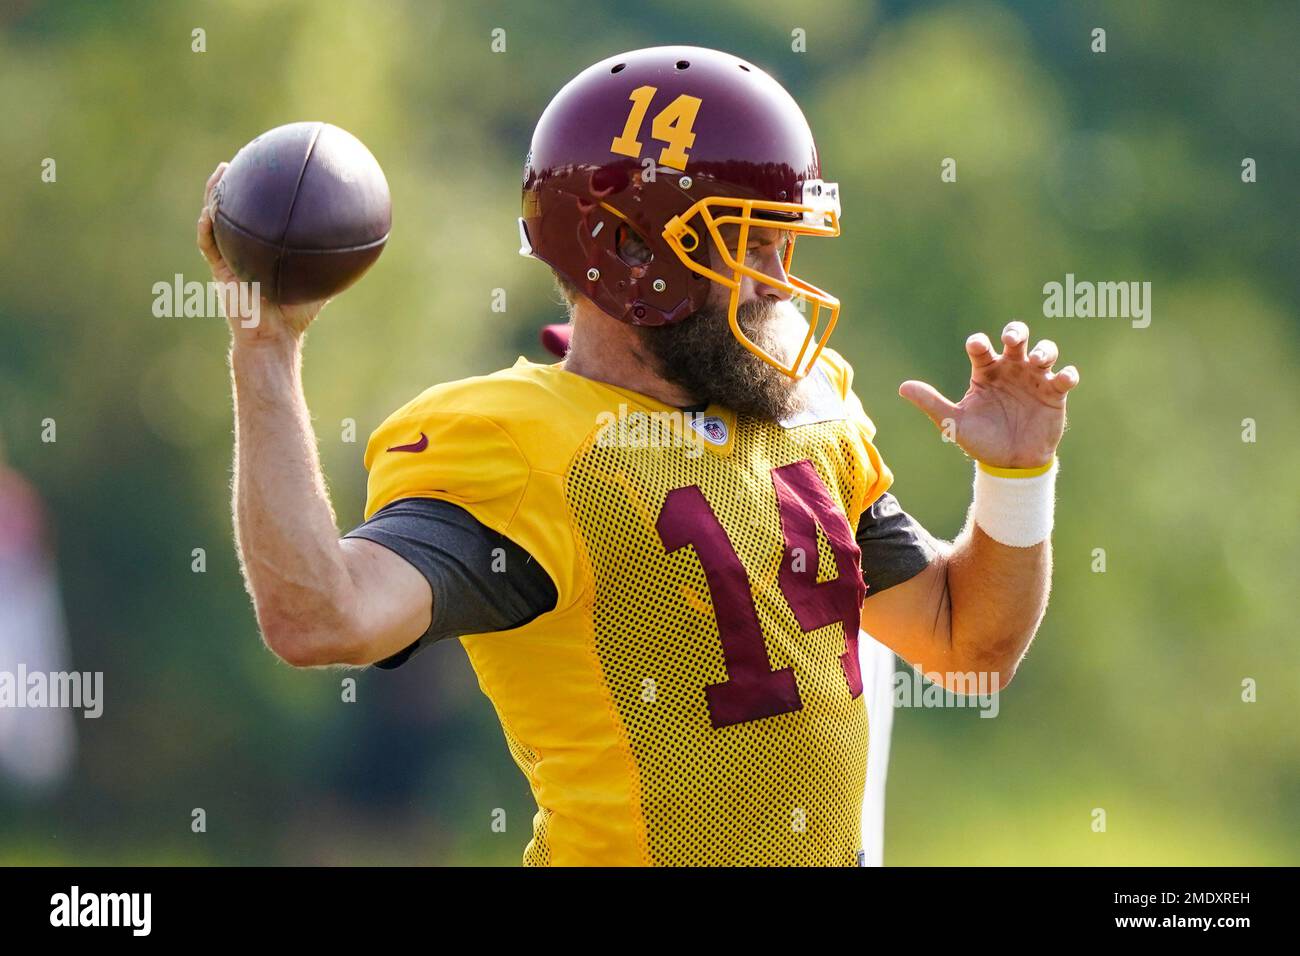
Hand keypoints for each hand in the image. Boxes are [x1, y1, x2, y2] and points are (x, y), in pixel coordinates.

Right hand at [196, 163, 328, 345]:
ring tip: (223, 171)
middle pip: (236, 209)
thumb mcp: (320, 283)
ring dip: (215, 194)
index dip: (263, 193)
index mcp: (264, 248)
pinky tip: (210, 212)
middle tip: (244, 158)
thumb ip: (333, 263)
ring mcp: (230, 257)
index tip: (271, 167)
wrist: (272, 337)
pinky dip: (207, 227)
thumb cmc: (296, 314)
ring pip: (216, 219)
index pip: (262, 215)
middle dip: (237, 183)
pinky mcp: (219, 270)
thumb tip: (363, 246)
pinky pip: (208, 243)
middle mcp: (245, 249)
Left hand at [899, 321, 1078, 468]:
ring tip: (1038, 359)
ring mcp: (1034, 379)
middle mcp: (1010, 370)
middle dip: (1016, 332)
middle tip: (1012, 338)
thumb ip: (931, 403)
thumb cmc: (981, 440)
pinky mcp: (1055, 394)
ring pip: (1044, 352)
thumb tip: (902, 388)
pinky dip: (1066, 374)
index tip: (977, 346)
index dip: (979, 344)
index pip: (981, 349)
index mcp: (985, 372)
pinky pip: (1065, 378)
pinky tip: (1062, 378)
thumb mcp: (954, 423)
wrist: (1009, 465)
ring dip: (1044, 350)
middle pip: (1016, 339)